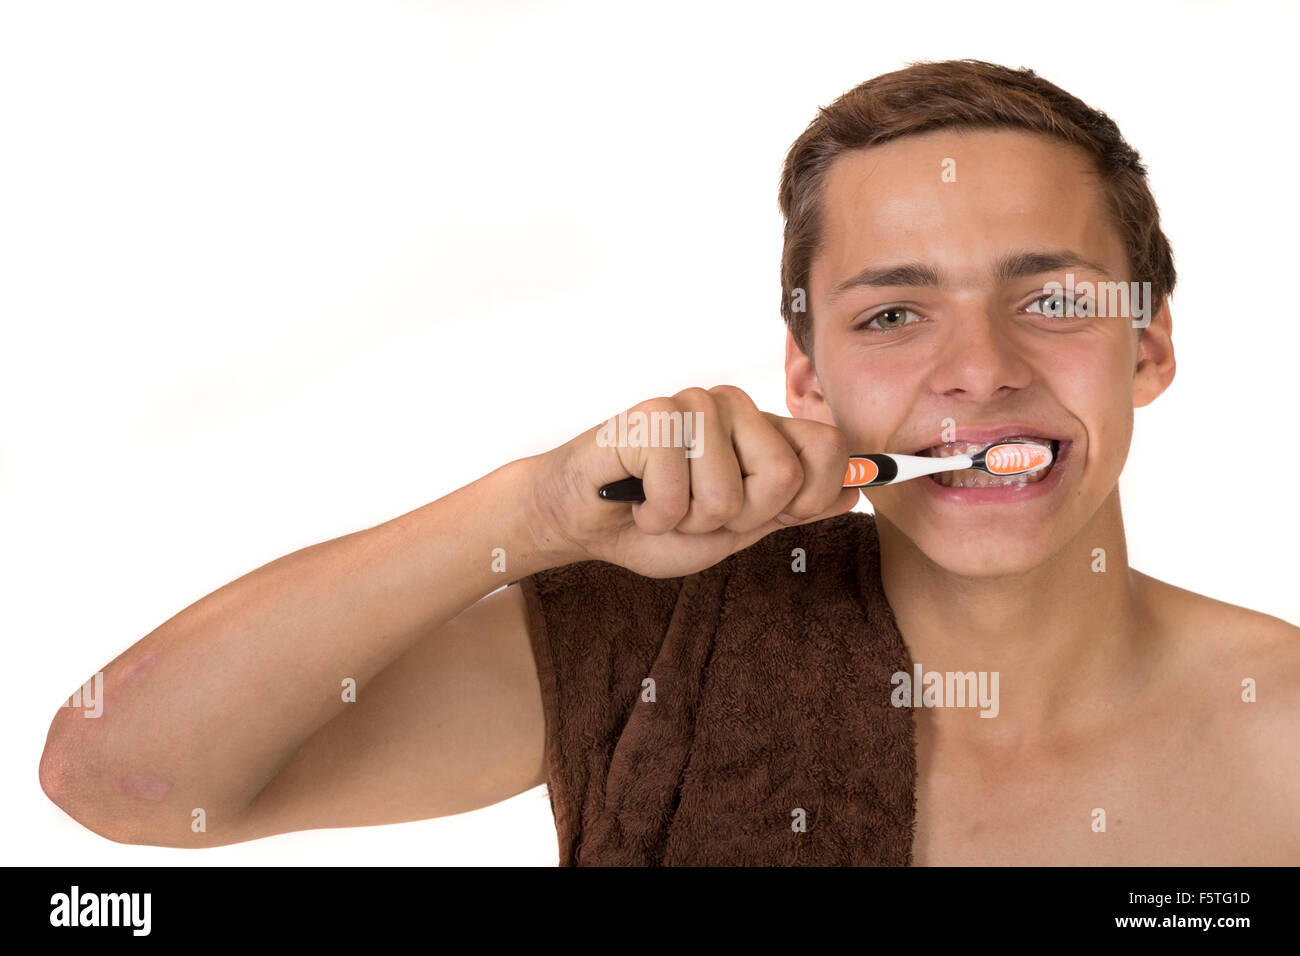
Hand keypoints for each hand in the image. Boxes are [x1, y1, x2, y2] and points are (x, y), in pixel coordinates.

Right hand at [526, 385, 859, 578]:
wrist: (584, 521)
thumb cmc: (658, 521)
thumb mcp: (739, 526)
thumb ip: (794, 507)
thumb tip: (856, 486)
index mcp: (761, 428)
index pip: (829, 447)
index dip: (809, 498)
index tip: (771, 515)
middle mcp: (733, 407)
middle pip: (783, 477)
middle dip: (737, 518)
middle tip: (698, 512)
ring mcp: (693, 405)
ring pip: (728, 492)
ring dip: (690, 521)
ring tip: (664, 504)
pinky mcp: (653, 417)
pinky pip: (678, 494)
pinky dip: (655, 516)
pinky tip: (638, 500)